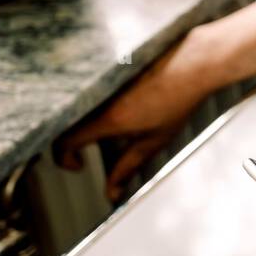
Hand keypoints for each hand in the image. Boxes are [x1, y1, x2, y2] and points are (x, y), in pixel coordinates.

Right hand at [56, 3, 255, 200]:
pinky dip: (87, 104)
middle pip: (63, 124)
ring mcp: (100, 79)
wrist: (192, 61)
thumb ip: (127, 168)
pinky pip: (84, 88)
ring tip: (98, 131)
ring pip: (72, 106)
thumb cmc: (177, 99)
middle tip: (80, 152)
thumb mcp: (154, 141)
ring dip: (76, 123)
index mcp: (109, 119)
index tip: (79, 164)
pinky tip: (109, 107)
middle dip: (67, 142)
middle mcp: (98, 97)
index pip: (64, 141)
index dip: (64, 159)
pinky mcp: (104, 67)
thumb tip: (111, 193)